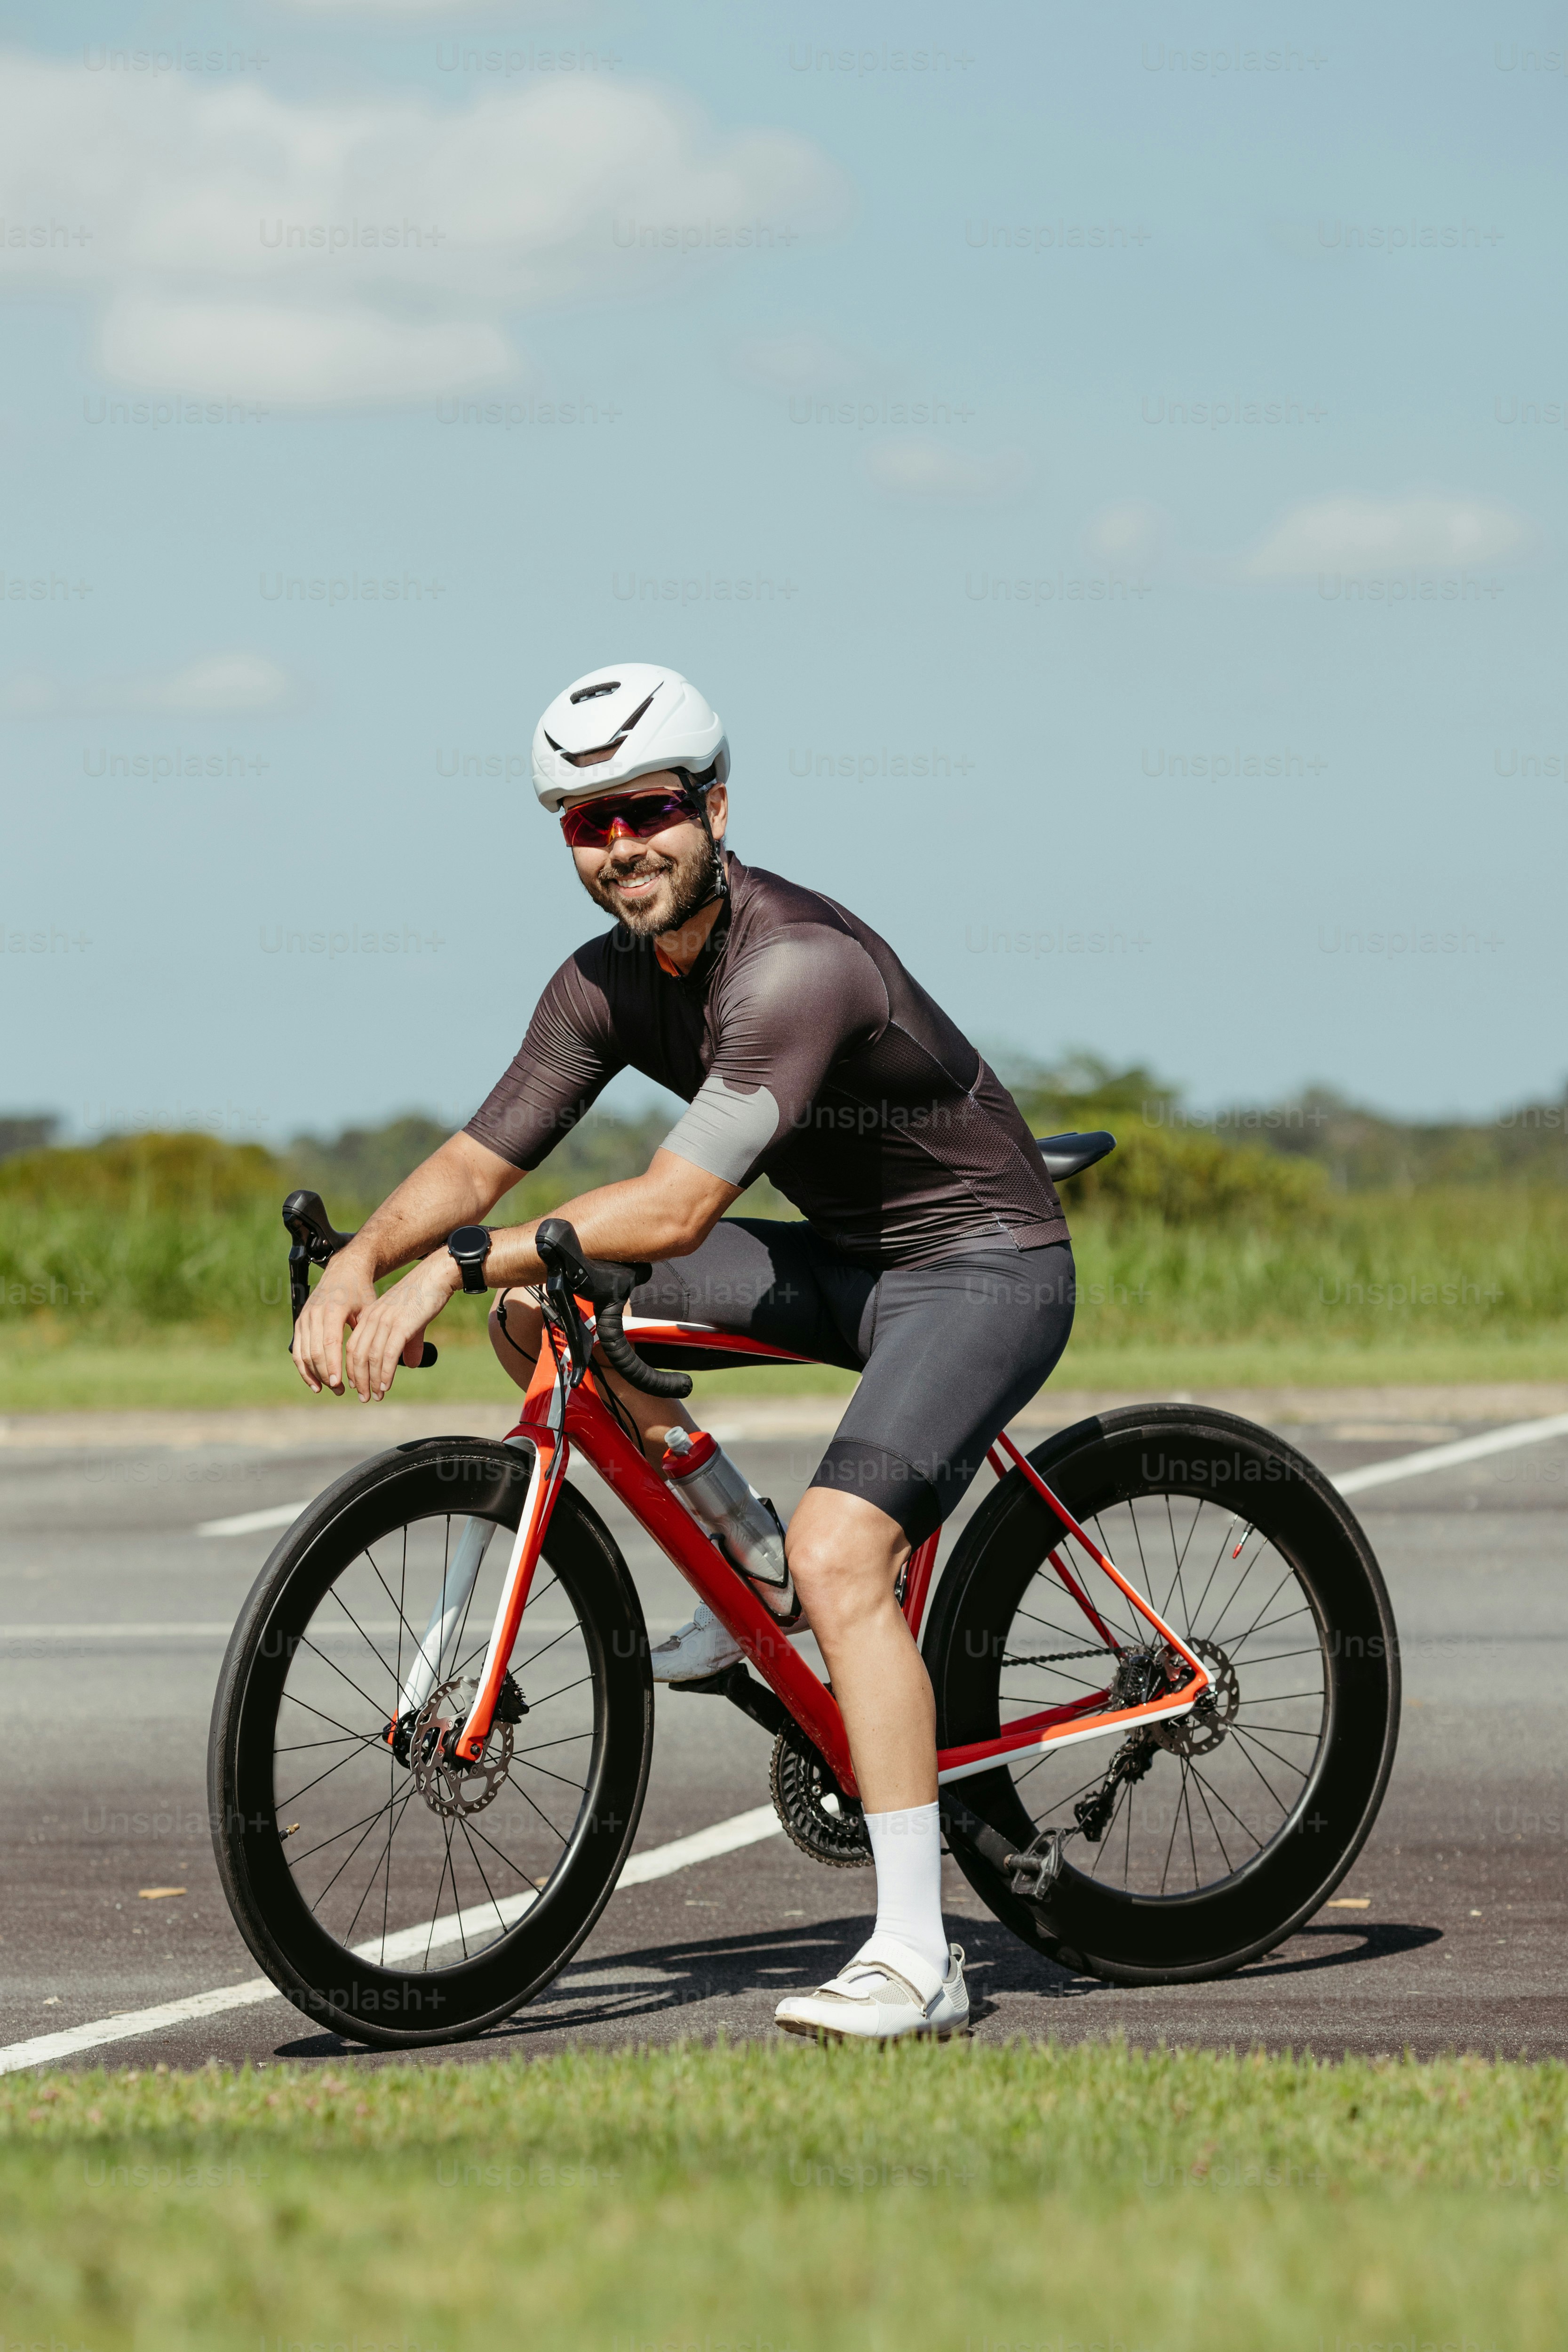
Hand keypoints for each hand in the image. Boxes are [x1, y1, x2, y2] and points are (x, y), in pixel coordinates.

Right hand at [291, 1252, 378, 1396]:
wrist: (343, 1271)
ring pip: (303, 1354)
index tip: (339, 1383)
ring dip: (315, 1375)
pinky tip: (315, 1383)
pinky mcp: (300, 1323)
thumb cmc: (361, 1291)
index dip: (333, 1365)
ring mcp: (305, 1318)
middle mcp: (315, 1314)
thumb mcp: (369, 1309)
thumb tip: (379, 1361)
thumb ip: (369, 1332)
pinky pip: (297, 1350)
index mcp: (333, 1310)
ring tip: (330, 1389)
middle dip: (326, 1375)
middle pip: (315, 1352)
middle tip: (340, 1391)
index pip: (329, 1343)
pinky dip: (304, 1368)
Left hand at [343, 1254, 459, 1401]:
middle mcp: (372, 1319)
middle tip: (364, 1397)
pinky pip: (388, 1355)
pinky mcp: (400, 1326)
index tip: (357, 1386)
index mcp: (370, 1316)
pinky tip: (386, 1385)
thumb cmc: (424, 1297)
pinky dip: (385, 1373)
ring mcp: (385, 1322)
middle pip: (357, 1355)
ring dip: (372, 1380)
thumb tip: (412, 1363)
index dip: (353, 1369)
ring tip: (377, 1395)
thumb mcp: (410, 1322)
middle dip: (359, 1379)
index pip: (353, 1347)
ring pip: (371, 1358)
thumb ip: (408, 1343)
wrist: (436, 1277)